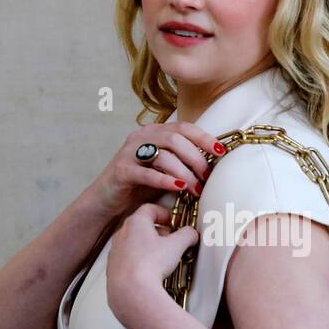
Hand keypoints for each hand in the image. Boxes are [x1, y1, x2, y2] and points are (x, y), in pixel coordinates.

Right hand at [89, 121, 225, 219]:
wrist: (107, 200)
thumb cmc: (140, 185)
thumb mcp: (165, 169)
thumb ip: (183, 162)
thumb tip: (214, 166)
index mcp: (154, 132)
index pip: (184, 128)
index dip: (204, 138)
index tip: (221, 152)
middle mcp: (141, 137)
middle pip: (175, 139)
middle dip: (196, 158)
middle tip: (207, 177)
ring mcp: (129, 152)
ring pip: (163, 155)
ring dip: (184, 172)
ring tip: (196, 189)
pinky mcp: (121, 170)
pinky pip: (146, 173)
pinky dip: (165, 180)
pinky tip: (178, 187)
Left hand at [105, 203, 199, 328]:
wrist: (130, 291)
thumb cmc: (149, 265)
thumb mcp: (176, 246)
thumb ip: (187, 235)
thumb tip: (191, 233)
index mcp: (136, 223)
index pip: (150, 209)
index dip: (165, 214)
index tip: (174, 222)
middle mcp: (122, 234)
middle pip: (141, 226)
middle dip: (158, 232)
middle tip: (171, 240)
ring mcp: (115, 252)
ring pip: (133, 243)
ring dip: (148, 247)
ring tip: (162, 258)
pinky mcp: (113, 268)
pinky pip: (128, 260)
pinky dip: (139, 262)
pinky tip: (149, 272)